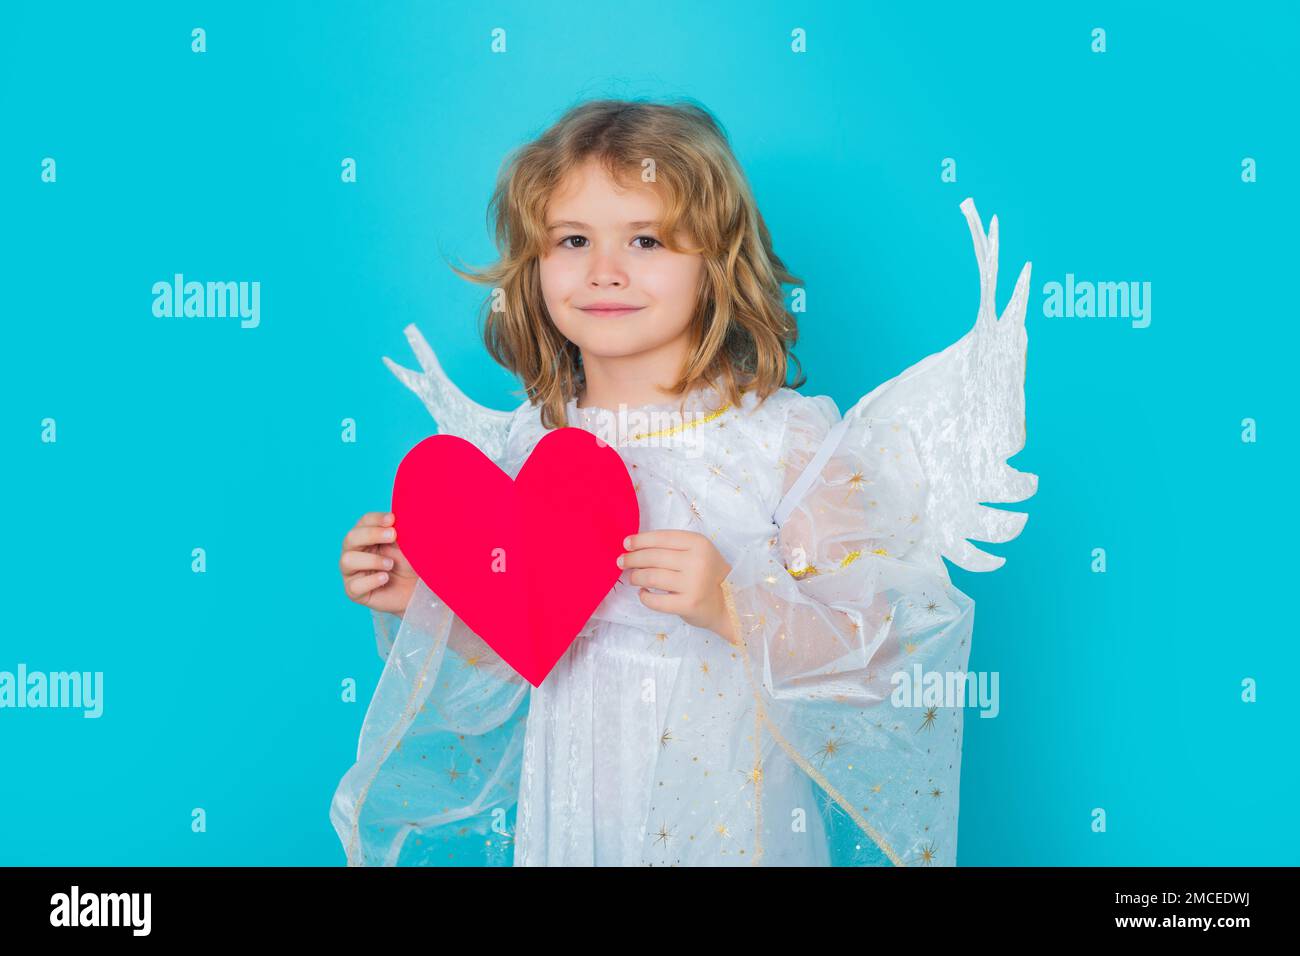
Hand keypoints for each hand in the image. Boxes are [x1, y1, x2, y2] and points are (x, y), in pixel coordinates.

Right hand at [340, 511, 417, 615]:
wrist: (417, 590)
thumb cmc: (410, 564)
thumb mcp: (408, 544)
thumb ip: (402, 530)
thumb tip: (399, 516)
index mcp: (367, 536)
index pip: (364, 521)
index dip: (376, 518)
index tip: (393, 519)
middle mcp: (355, 552)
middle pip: (351, 537)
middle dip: (372, 534)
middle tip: (393, 535)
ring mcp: (352, 573)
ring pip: (347, 560)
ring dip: (372, 560)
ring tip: (390, 564)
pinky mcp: (355, 593)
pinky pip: (354, 586)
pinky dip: (371, 581)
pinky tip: (385, 578)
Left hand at [617, 530, 739, 643]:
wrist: (730, 604)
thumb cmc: (709, 575)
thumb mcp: (698, 553)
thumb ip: (673, 548)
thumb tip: (634, 547)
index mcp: (699, 543)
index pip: (662, 538)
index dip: (640, 540)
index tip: (625, 544)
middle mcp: (697, 561)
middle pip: (653, 557)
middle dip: (633, 559)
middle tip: (621, 562)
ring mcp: (693, 584)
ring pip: (652, 577)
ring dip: (636, 576)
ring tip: (632, 578)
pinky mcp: (688, 604)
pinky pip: (656, 601)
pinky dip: (644, 597)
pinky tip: (643, 593)